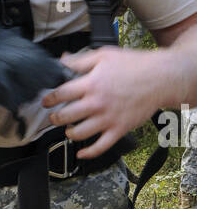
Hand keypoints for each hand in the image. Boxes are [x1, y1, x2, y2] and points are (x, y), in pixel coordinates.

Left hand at [42, 47, 163, 157]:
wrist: (161, 78)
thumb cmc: (135, 65)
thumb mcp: (105, 55)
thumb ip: (81, 60)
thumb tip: (62, 60)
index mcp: (92, 83)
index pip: (61, 93)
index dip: (50, 98)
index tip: (46, 102)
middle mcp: (97, 102)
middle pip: (66, 116)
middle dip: (55, 118)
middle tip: (54, 117)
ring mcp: (108, 118)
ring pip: (79, 133)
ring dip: (69, 133)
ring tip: (68, 129)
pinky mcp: (119, 129)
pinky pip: (100, 146)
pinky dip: (88, 152)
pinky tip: (81, 152)